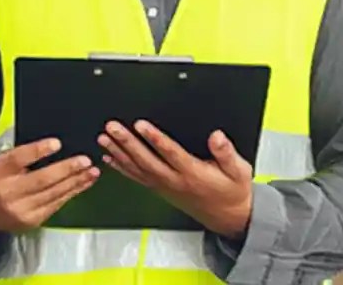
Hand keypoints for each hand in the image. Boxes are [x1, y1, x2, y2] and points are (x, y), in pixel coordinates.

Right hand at [0, 138, 100, 232]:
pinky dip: (72, 193)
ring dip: (76, 182)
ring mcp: (21, 209)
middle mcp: (8, 191)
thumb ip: (22, 154)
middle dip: (66, 169)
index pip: (18, 158)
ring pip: (53, 194)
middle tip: (84, 160)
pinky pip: (56, 205)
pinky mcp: (32, 220)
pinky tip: (82, 183)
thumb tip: (53, 144)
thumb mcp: (0, 161)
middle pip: (40, 179)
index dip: (38, 150)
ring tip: (91, 171)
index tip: (56, 143)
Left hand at [98, 121, 252, 238]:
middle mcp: (175, 180)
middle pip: (147, 160)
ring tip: (104, 138)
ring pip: (137, 169)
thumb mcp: (238, 171)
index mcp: (193, 173)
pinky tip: (108, 157)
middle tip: (113, 127)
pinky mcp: (159, 189)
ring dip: (118, 152)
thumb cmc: (232, 191)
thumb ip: (226, 153)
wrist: (228, 216)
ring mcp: (164, 186)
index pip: (171, 154)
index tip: (141, 125)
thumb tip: (216, 136)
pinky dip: (121, 167)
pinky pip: (137, 178)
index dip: (155, 138)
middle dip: (128, 142)